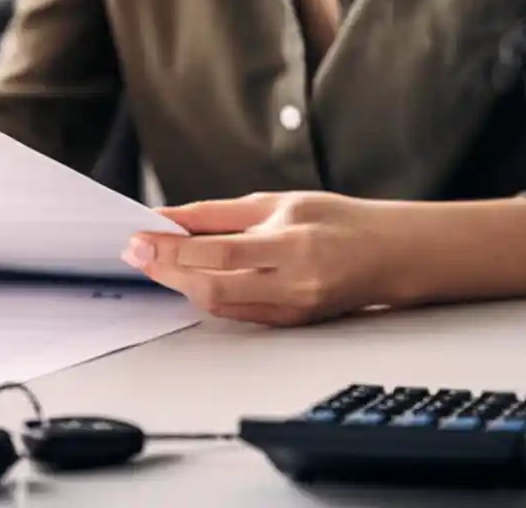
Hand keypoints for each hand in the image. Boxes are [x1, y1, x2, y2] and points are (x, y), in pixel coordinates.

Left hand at [121, 192, 423, 326]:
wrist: (389, 254)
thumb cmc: (337, 221)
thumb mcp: (278, 202)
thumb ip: (219, 214)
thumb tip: (169, 218)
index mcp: (292, 244)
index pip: (218, 251)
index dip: (172, 248)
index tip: (139, 238)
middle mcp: (292, 282)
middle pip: (212, 284)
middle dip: (166, 269)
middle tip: (136, 252)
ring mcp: (292, 308)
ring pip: (219, 304)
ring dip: (181, 284)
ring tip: (157, 262)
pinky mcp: (290, 324)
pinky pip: (236, 314)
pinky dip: (207, 296)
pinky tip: (190, 279)